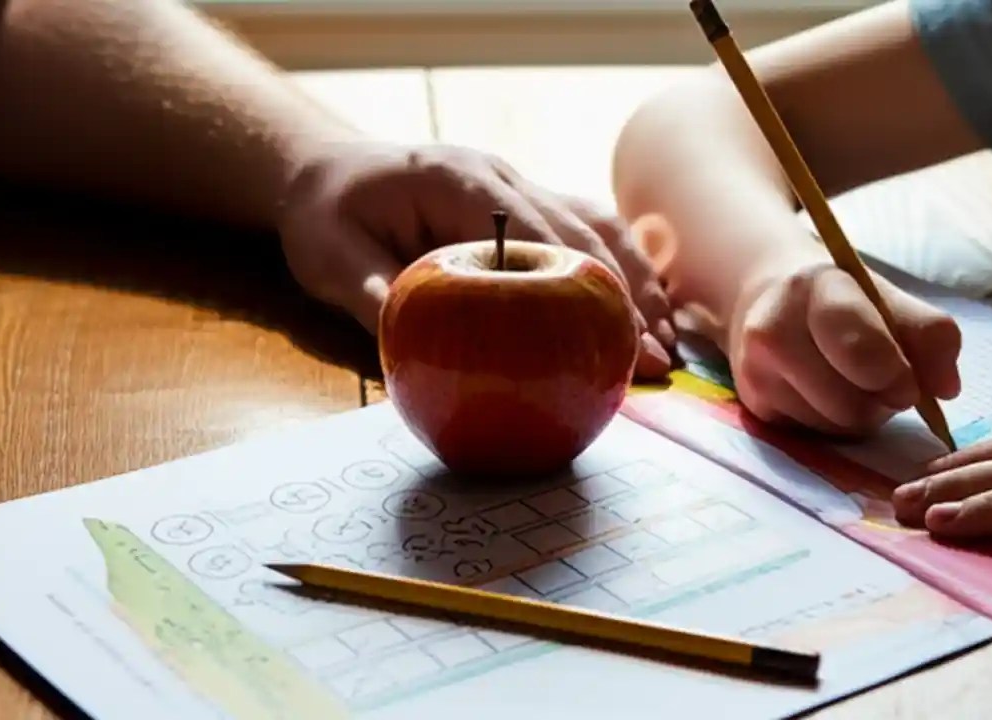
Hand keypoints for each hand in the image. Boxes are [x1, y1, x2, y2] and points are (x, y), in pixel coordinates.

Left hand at [276, 141, 674, 377]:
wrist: (327, 174)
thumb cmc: (327, 216)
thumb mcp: (329, 254)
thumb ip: (371, 292)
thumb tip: (417, 339)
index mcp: (459, 180)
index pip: (538, 229)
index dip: (584, 282)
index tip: (618, 335)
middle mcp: (501, 177)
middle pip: (582, 231)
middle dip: (625, 296)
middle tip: (655, 360)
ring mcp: (518, 188)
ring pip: (596, 226)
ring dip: (635, 282)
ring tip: (664, 343)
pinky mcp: (525, 209)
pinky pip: (585, 230)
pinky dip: (618, 269)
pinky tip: (641, 313)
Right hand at [725, 253, 961, 435]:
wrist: (766, 298)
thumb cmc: (840, 300)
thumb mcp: (886, 297)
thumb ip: (929, 334)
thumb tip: (946, 389)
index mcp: (817, 289)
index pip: (862, 350)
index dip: (896, 376)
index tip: (910, 381)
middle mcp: (774, 330)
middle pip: (851, 404)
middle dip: (880, 401)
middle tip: (884, 382)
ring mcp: (756, 372)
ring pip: (833, 426)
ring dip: (859, 416)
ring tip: (854, 386)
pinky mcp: (754, 406)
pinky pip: (813, 437)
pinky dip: (832, 424)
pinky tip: (827, 395)